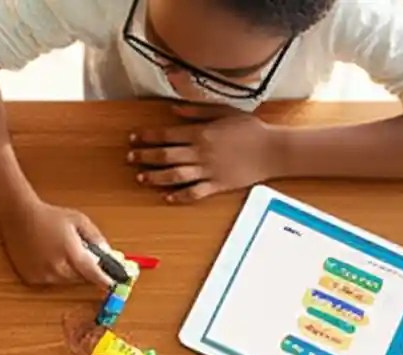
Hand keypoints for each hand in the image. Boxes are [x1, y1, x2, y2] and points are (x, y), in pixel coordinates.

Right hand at [0, 200, 116, 287]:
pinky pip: (50, 280)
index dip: (105, 280)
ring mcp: (43, 275)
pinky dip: (54, 272)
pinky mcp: (32, 278)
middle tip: (84, 257)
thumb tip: (109, 254)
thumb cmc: (49, 216)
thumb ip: (96, 238)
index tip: (114, 283)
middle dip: (85, 270)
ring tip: (62, 251)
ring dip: (70, 271)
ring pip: (65, 281)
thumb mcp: (78, 221)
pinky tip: (49, 256)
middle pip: (80, 279)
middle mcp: (57, 268)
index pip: (93, 274)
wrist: (19, 216)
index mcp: (70, 253)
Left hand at [128, 102, 282, 203]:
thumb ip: (196, 110)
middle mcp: (201, 152)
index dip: (147, 137)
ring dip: (155, 177)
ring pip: (175, 175)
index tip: (133, 138)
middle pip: (166, 155)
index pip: (167, 135)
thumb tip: (172, 109)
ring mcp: (208, 170)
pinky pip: (194, 192)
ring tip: (140, 177)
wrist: (272, 150)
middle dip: (144, 156)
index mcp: (201, 133)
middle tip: (130, 158)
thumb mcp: (224, 111)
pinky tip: (166, 197)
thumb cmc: (250, 129)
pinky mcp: (217, 185)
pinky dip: (179, 195)